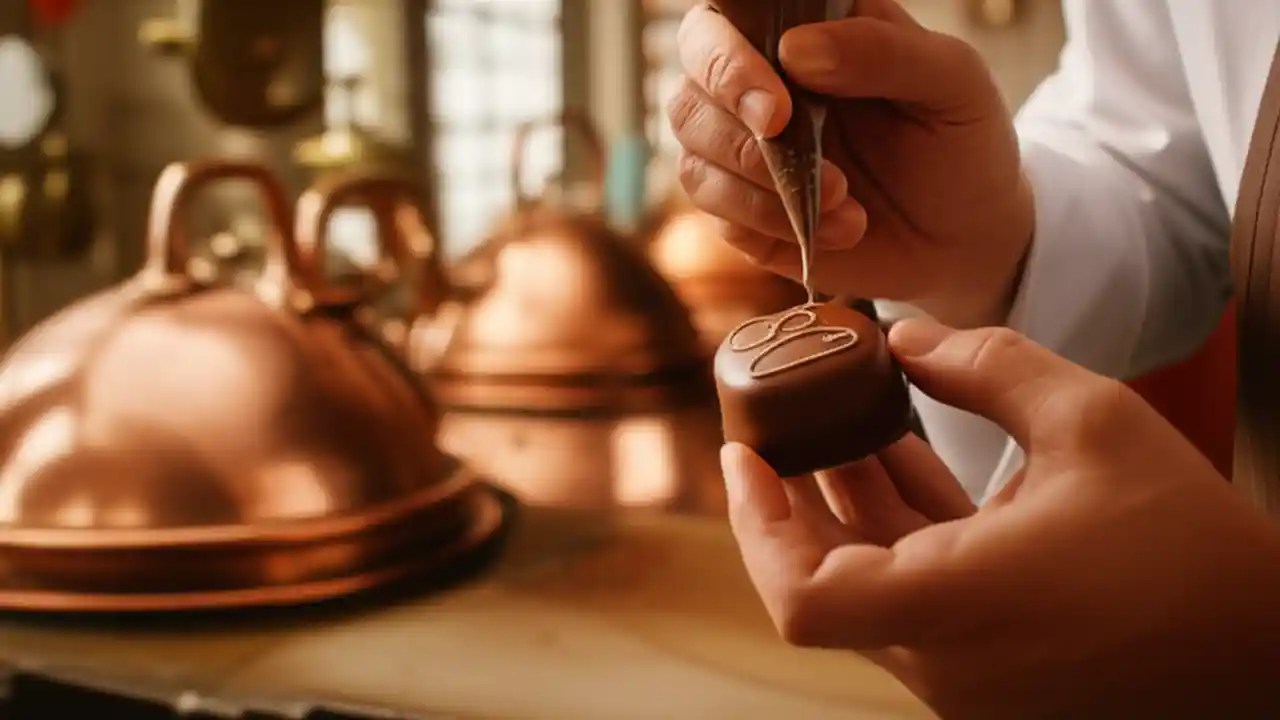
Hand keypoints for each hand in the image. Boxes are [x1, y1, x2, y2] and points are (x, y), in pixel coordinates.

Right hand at [669, 0, 1033, 327]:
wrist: (969, 240)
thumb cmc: (961, 145)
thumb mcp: (951, 83)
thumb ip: (882, 49)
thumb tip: (795, 48)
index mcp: (802, 32)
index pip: (726, 14)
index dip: (727, 50)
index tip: (778, 89)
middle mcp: (760, 85)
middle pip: (692, 81)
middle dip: (731, 115)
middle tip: (783, 132)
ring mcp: (745, 152)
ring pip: (693, 151)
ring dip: (759, 180)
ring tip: (844, 197)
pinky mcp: (743, 213)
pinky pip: (717, 212)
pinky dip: (772, 221)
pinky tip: (841, 228)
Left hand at [721, 320, 1279, 718]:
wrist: (1266, 648)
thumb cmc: (1190, 542)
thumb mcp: (1093, 421)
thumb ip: (986, 364)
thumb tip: (906, 338)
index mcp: (957, 608)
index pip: (801, 597)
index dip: (755, 526)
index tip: (745, 454)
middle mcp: (946, 662)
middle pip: (824, 580)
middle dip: (798, 494)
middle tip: (784, 417)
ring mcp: (967, 679)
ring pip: (871, 585)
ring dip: (851, 504)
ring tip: (842, 418)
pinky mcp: (991, 676)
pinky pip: (916, 599)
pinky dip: (900, 534)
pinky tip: (898, 457)